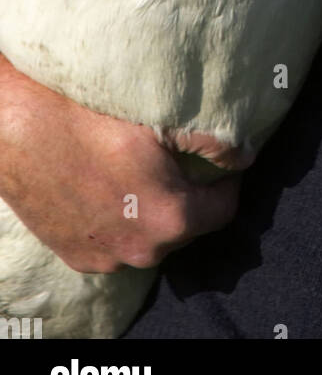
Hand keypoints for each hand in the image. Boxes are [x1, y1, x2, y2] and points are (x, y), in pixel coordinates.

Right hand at [0, 54, 250, 272]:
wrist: (19, 129)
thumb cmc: (92, 117)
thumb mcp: (162, 120)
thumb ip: (214, 141)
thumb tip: (245, 155)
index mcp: (172, 217)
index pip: (224, 209)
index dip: (226, 181)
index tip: (220, 164)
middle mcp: (143, 249)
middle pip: (186, 225)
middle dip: (189, 196)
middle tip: (177, 162)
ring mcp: (106, 256)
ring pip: (149, 236)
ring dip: (153, 211)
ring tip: (140, 174)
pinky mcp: (77, 255)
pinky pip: (115, 242)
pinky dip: (121, 221)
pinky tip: (110, 189)